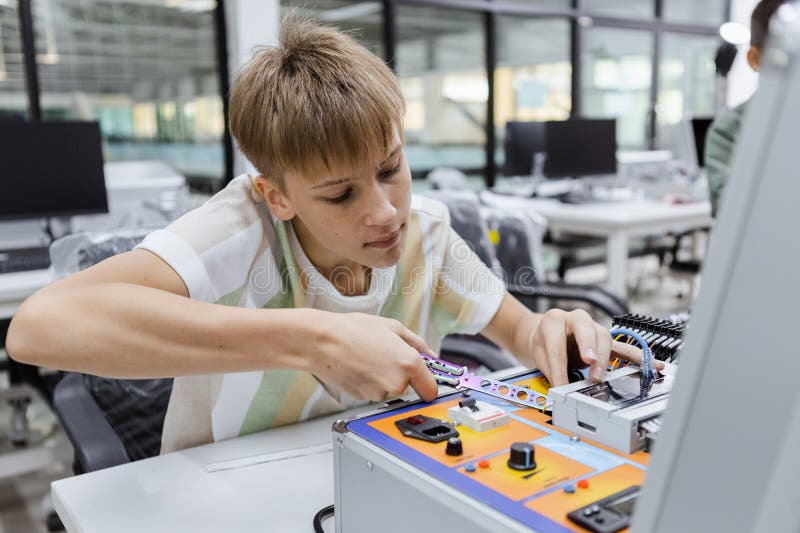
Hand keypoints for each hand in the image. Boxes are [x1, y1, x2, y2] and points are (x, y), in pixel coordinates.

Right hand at [313, 312, 437, 402]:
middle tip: (386, 354)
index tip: (427, 380)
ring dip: (384, 376)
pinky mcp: (363, 398)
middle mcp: (397, 383)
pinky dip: (370, 381)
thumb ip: (417, 343)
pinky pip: (374, 390)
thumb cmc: (353, 330)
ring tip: (369, 356)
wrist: (322, 342)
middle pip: (409, 388)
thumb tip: (431, 355)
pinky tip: (360, 365)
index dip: (429, 383)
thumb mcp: (393, 327)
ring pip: (390, 389)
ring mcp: (379, 393)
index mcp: (409, 364)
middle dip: (402, 374)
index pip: (432, 390)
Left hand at [528, 309, 662, 386]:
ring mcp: (592, 327)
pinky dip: (635, 356)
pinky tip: (650, 364)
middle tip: (591, 372)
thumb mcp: (540, 354)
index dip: (559, 368)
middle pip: (586, 332)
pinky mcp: (604, 339)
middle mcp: (576, 319)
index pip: (557, 346)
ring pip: (604, 338)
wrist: (548, 330)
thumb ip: (552, 370)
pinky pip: (622, 346)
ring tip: (600, 376)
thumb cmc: (545, 340)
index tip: (560, 386)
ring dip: (604, 359)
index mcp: (554, 321)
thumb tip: (561, 390)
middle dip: (591, 352)